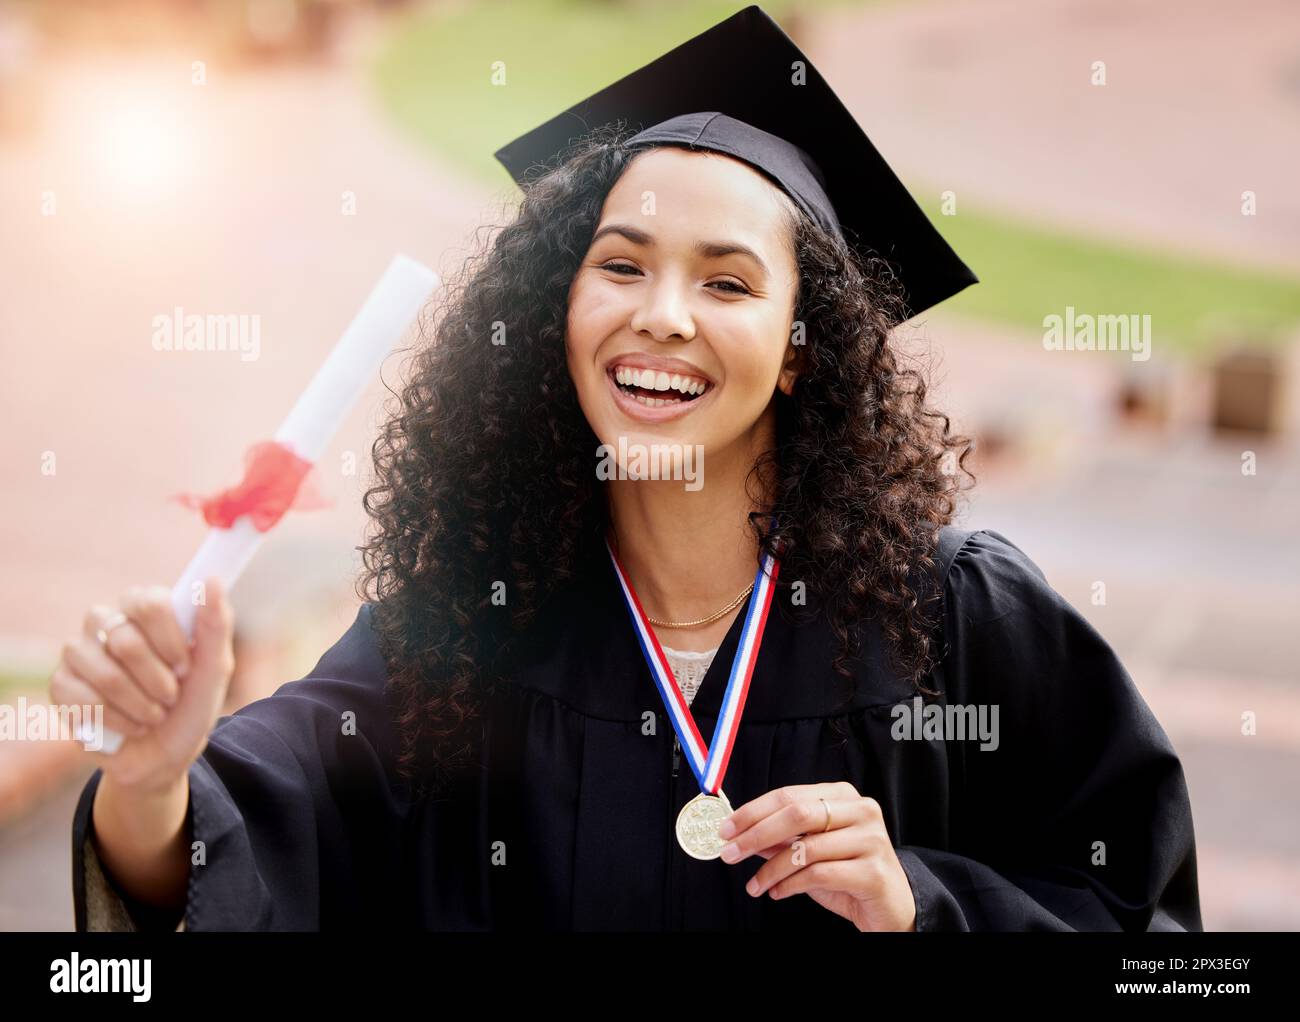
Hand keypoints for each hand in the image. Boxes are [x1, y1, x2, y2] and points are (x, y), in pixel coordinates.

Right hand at [48, 577, 235, 793]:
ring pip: (105, 674)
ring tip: (154, 715)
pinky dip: (116, 721)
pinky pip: (81, 699)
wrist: (166, 754)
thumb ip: (215, 624)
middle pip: (126, 641)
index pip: (149, 603)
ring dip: (140, 704)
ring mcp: (78, 652)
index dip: (170, 641)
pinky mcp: (60, 685)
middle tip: (171, 697)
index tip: (186, 668)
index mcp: (144, 609)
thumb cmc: (191, 704)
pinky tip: (130, 726)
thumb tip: (212, 581)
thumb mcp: (215, 668)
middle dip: (158, 681)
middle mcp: (106, 622)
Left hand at [717, 782, 916, 930]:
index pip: (789, 795)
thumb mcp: (810, 852)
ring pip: (805, 848)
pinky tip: (778, 892)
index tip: (726, 829)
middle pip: (796, 813)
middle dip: (755, 834)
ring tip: (755, 885)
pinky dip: (790, 885)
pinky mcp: (873, 872)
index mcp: (843, 795)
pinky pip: (819, 874)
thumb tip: (740, 834)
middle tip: (729, 853)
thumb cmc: (848, 874)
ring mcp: (871, 839)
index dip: (752, 811)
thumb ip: (781, 839)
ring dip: (770, 869)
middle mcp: (861, 810)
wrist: (891, 908)